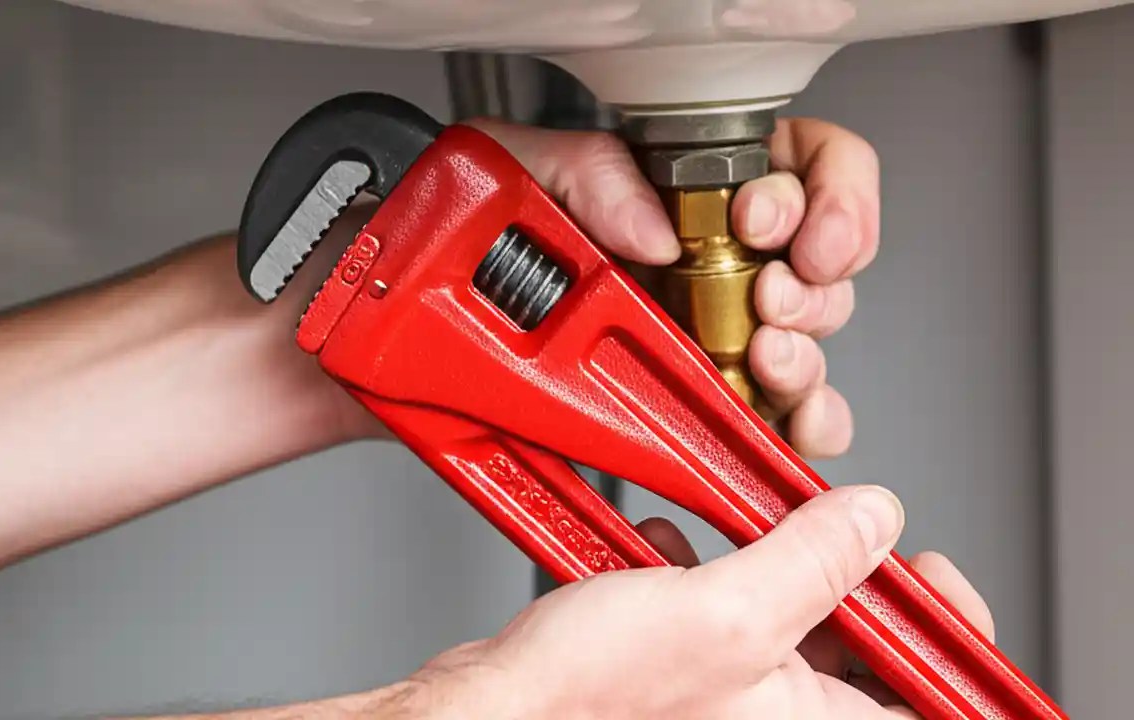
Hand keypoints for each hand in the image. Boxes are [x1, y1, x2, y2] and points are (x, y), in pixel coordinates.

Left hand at [317, 117, 878, 457]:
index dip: (811, 199)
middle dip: (810, 294)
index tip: (770, 233)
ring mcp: (670, 340)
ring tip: (769, 362)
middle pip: (808, 273)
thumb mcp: (500, 167)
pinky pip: (739, 426)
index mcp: (662, 193)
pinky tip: (777, 425)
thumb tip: (659, 225)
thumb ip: (585, 173)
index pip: (788, 174)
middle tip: (774, 306)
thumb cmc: (421, 237)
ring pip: (792, 353)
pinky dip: (777, 431)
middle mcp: (681, 266)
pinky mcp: (650, 409)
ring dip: (804, 364)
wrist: (355, 322)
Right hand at [399, 486, 994, 718]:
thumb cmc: (588, 703)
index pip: (930, 696)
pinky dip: (695, 571)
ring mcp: (728, 699)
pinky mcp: (680, 674)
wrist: (496, 707)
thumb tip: (870, 518)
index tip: (929, 574)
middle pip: (858, 643)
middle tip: (819, 526)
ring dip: (751, 560)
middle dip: (829, 569)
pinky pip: (716, 611)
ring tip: (723, 534)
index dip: (945, 633)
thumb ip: (811, 558)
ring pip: (781, 616)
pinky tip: (664, 549)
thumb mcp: (726, 613)